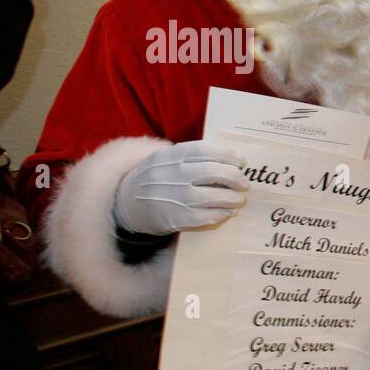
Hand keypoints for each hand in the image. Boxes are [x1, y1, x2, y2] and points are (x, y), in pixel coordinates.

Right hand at [114, 140, 248, 236]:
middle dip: (235, 177)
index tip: (241, 161)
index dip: (228, 155)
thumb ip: (192, 157)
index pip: (205, 151)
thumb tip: (231, 158)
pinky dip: (222, 214)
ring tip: (239, 199)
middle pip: (213, 172)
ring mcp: (173, 198)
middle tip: (244, 183)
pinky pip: (207, 216)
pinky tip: (227, 212)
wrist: (125, 203)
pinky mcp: (176, 218)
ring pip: (214, 196)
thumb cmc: (155, 179)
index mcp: (169, 156)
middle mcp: (171, 175)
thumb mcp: (166, 160)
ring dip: (233, 198)